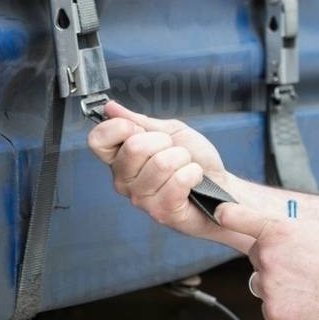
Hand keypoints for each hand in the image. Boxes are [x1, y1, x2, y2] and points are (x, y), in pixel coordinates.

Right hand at [86, 100, 230, 238]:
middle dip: (164, 141)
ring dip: (183, 158)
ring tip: (185, 166)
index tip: (140, 128)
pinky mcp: (162, 212)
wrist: (221, 184)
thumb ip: (139, 121)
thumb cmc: (195, 159)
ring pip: (161, 163)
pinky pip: (178, 182)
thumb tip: (110, 108)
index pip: (97, 140)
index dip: (120, 127)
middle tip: (174, 150)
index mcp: (121, 158)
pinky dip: (193, 173)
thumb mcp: (168, 131)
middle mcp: (125, 180)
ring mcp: (141, 199)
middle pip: (134, 147)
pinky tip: (194, 179)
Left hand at [215, 202, 318, 319]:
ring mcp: (269, 286)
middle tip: (303, 267)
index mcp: (279, 231)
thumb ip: (287, 232)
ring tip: (310, 286)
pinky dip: (285, 308)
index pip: (242, 219)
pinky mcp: (273, 312)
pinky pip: (271, 308)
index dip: (229, 215)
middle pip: (258, 259)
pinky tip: (308, 302)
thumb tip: (270, 238)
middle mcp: (268, 256)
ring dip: (278, 286)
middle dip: (274, 262)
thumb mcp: (317, 232)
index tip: (219, 213)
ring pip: (262, 285)